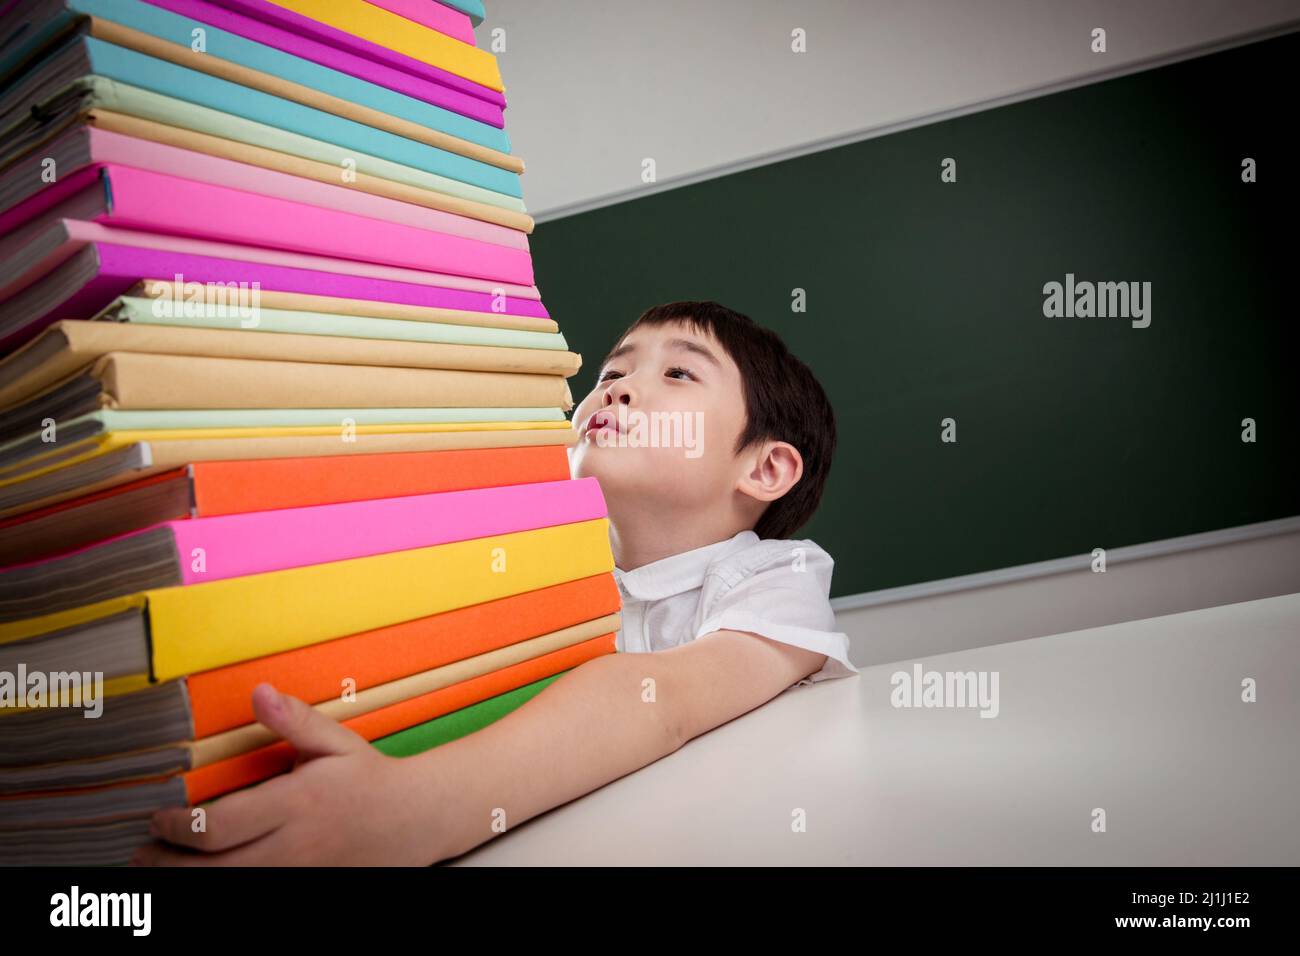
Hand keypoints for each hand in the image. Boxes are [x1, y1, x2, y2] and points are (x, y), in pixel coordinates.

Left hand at [130, 683, 437, 865]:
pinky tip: (206, 877)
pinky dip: (224, 889)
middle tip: (143, 854)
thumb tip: (259, 692)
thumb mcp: (335, 741)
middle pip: (213, 870)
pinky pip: (255, 896)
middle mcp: (293, 846)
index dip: (175, 828)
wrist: (414, 820)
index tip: (158, 818)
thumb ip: (293, 720)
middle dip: (169, 864)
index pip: (216, 827)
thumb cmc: (368, 778)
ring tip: (161, 871)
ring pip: (230, 889)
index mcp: (295, 804)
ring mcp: (299, 875)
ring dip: (188, 883)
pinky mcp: (305, 889)